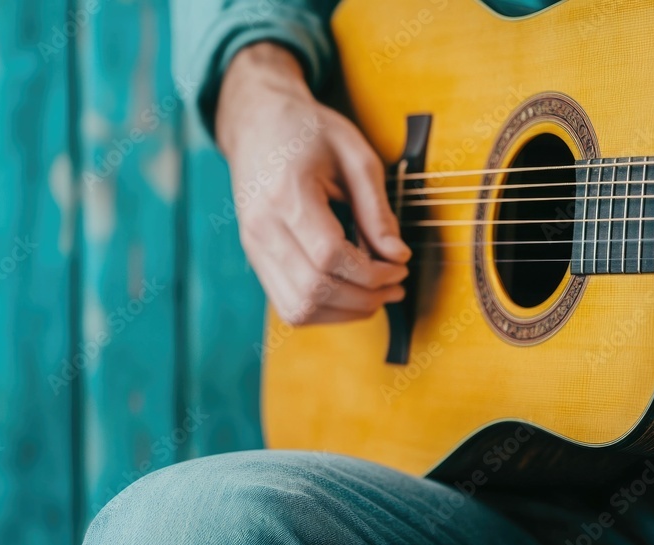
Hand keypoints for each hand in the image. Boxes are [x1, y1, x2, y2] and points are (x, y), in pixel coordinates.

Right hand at [216, 42, 410, 325]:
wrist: (257, 123)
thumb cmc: (307, 131)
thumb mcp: (354, 155)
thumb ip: (376, 208)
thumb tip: (396, 255)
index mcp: (287, 194)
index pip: (329, 256)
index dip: (371, 273)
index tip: (399, 267)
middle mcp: (262, 227)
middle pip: (313, 290)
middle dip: (363, 298)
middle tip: (395, 286)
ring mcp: (254, 246)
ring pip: (298, 308)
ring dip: (343, 312)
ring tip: (375, 295)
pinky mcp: (255, 257)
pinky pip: (287, 304)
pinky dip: (323, 310)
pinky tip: (348, 293)